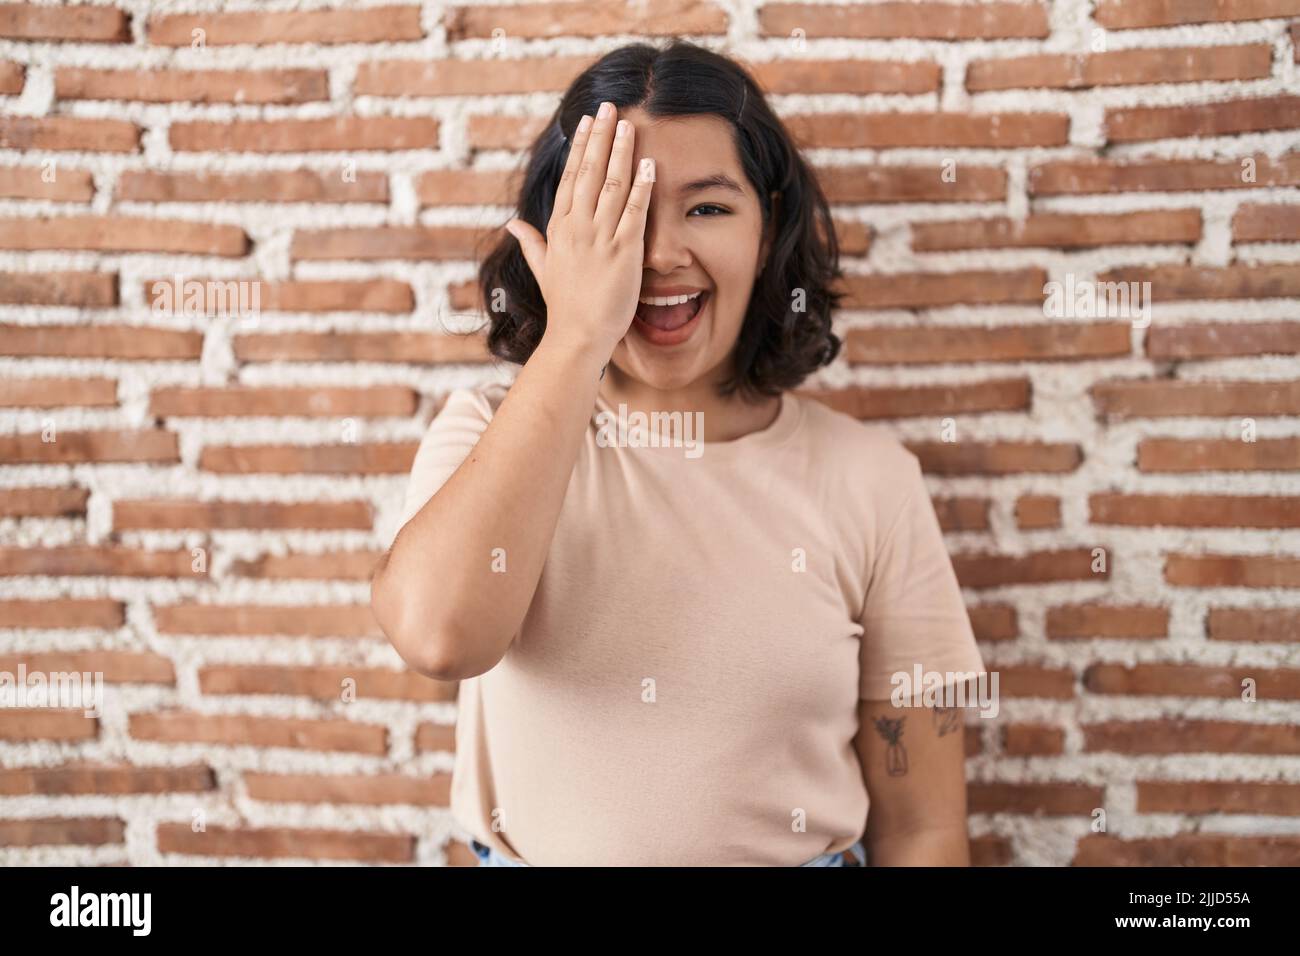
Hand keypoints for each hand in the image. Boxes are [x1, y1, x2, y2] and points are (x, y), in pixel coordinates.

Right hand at [504, 102, 654, 360]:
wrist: (577, 336)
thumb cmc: (564, 307)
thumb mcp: (543, 269)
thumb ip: (531, 242)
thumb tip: (512, 224)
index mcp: (559, 228)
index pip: (572, 177)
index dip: (581, 147)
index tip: (588, 122)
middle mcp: (577, 227)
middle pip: (591, 172)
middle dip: (601, 136)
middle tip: (610, 106)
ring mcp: (600, 238)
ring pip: (612, 185)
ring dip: (622, 152)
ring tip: (630, 125)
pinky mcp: (623, 252)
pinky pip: (634, 212)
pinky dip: (642, 186)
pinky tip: (649, 164)